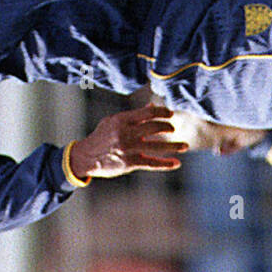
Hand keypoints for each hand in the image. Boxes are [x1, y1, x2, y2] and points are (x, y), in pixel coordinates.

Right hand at [68, 104, 186, 180]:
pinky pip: (151, 163)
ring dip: (173, 146)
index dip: (162, 112)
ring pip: (156, 146)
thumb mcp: (113, 121)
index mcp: (122, 120)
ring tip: (185, 146)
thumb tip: (151, 107)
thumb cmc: (101, 136)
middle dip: (167, 127)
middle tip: (173, 128)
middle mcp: (126, 133)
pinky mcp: (129, 163)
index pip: (147, 113)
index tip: (170, 113)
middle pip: (154, 127)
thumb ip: (133, 115)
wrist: (86, 156)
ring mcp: (129, 149)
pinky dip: (165, 163)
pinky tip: (175, 163)